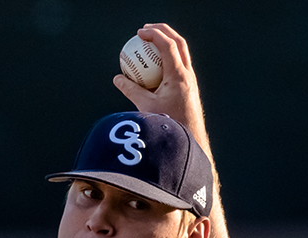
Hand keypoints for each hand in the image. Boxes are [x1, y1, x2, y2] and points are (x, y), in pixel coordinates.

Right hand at [112, 23, 208, 146]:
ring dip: (167, 42)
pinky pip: (179, 64)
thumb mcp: (145, 106)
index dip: (153, 34)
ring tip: (150, 41)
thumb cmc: (167, 123)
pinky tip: (155, 62)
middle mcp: (188, 74)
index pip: (168, 45)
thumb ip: (131, 90)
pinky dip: (167, 57)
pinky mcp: (189, 86)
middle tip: (146, 29)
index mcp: (179, 75)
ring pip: (181, 52)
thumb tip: (117, 78)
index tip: (139, 33)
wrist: (190, 138)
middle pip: (178, 42)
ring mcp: (190, 79)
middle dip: (162, 31)